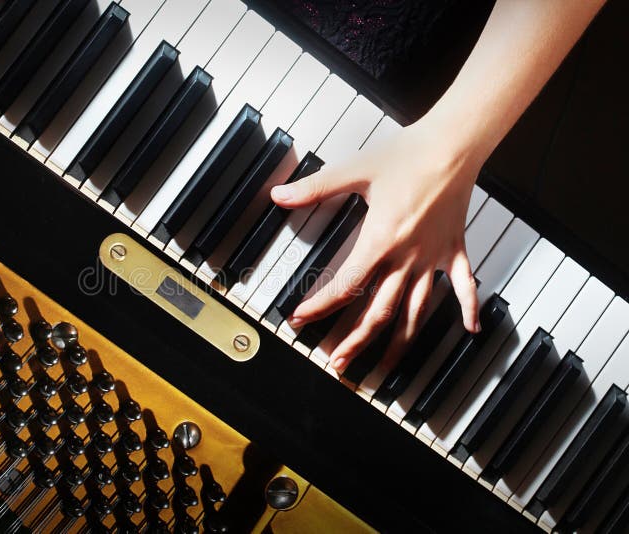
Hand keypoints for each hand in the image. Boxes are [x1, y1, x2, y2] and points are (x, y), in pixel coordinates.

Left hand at [271, 121, 483, 372]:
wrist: (452, 144)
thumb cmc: (404, 155)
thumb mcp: (353, 170)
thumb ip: (314, 188)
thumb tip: (279, 195)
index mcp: (380, 241)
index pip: (346, 286)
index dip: (320, 306)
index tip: (300, 319)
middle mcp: (407, 257)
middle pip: (380, 311)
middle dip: (356, 341)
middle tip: (338, 363)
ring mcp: (433, 257)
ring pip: (417, 310)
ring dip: (401, 341)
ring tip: (386, 367)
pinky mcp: (454, 249)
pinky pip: (464, 285)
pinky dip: (468, 307)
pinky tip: (468, 330)